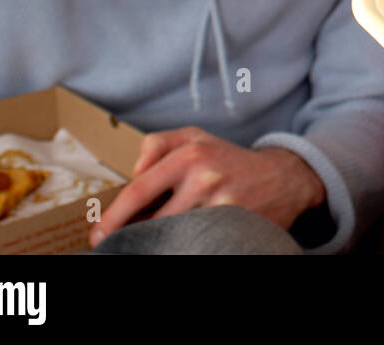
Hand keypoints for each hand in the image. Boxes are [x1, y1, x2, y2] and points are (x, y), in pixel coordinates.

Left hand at [89, 126, 324, 246]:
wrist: (284, 177)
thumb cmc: (230, 159)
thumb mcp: (195, 136)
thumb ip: (157, 144)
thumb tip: (132, 172)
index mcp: (190, 155)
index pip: (139, 191)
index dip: (114, 218)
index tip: (99, 235)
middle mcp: (205, 180)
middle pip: (152, 222)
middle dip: (133, 238)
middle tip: (120, 247)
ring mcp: (222, 207)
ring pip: (173, 237)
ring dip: (157, 244)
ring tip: (150, 244)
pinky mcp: (236, 228)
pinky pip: (198, 245)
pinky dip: (183, 247)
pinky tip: (180, 244)